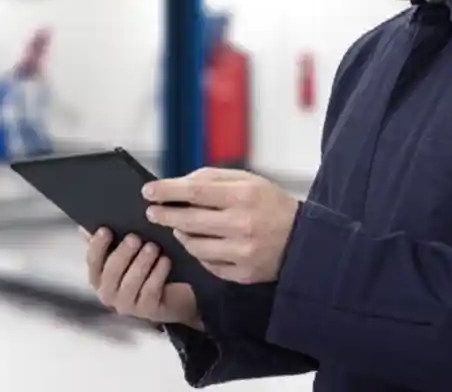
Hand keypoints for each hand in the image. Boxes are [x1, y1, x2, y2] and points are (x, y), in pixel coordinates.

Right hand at [83, 226, 202, 329]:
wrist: (173, 294)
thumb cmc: (145, 269)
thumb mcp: (127, 254)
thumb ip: (108, 242)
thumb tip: (86, 227)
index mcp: (99, 277)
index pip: (92, 261)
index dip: (97, 246)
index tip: (105, 230)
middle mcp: (109, 294)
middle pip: (110, 273)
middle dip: (122, 254)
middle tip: (135, 238)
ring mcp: (128, 305)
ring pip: (130, 283)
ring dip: (141, 263)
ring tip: (153, 247)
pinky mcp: (148, 311)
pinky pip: (150, 291)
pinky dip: (157, 274)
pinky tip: (165, 260)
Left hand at [143, 167, 299, 284]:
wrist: (304, 239)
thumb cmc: (270, 204)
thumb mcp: (247, 180)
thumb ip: (212, 178)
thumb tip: (178, 184)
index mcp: (243, 196)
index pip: (194, 190)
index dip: (167, 190)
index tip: (148, 191)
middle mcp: (242, 224)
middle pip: (188, 220)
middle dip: (164, 214)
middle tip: (152, 211)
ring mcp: (242, 252)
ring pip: (194, 245)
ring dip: (181, 234)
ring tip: (179, 227)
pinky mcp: (243, 273)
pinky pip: (207, 264)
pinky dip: (199, 253)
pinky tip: (201, 243)